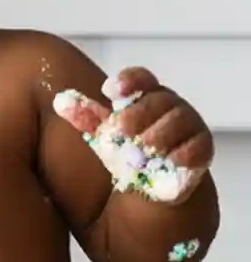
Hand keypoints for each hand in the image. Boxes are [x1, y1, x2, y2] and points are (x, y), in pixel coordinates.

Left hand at [54, 67, 213, 202]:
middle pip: (159, 101)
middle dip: (135, 115)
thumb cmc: (127, 149)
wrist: (151, 183)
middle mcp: (172, 107)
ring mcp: (190, 127)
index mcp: (147, 96)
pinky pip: (193, 149)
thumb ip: (86, 117)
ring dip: (153, 136)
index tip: (109, 89)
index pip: (142, 79)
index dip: (129, 80)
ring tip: (134, 152)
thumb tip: (60, 101)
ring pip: (176, 122)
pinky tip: (158, 164)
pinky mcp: (202, 150)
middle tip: (116, 131)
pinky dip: (176, 156)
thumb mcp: (104, 134)